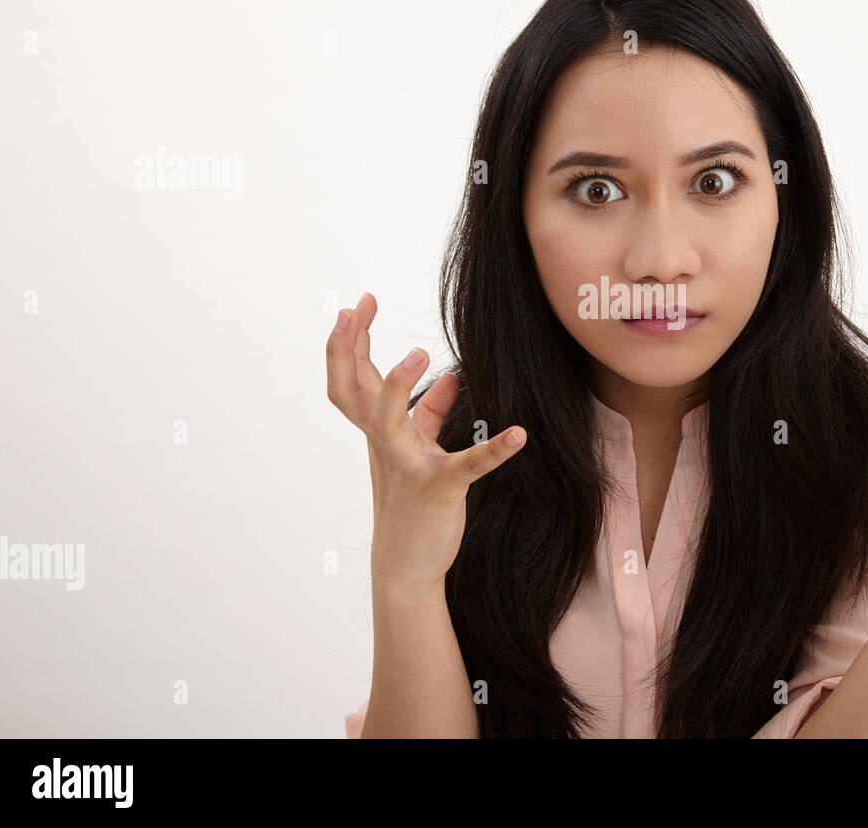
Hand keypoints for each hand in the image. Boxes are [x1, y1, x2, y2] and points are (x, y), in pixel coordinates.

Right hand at [325, 293, 527, 594]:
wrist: (407, 563)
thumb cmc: (412, 501)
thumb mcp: (419, 450)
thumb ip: (431, 413)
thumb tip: (450, 377)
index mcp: (379, 431)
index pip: (356, 377)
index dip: (353, 340)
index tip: (362, 303)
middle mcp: (384, 443)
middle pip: (352, 391)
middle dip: (348, 349)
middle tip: (355, 310)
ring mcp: (406, 465)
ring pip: (386, 420)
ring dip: (398, 385)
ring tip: (421, 353)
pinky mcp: (437, 488)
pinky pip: (466, 465)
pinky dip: (493, 449)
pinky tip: (519, 435)